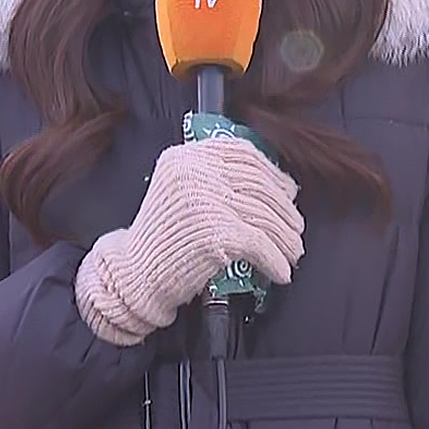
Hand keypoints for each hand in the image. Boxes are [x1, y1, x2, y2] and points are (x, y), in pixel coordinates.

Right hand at [74, 137, 303, 345]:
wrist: (133, 273)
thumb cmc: (161, 238)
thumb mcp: (181, 191)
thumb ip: (216, 178)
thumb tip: (279, 185)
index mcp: (187, 156)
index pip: (243, 154)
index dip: (272, 173)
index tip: (287, 191)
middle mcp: (196, 172)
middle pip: (259, 186)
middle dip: (284, 211)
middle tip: (295, 229)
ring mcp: (206, 200)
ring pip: (264, 217)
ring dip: (285, 240)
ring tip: (292, 253)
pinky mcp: (216, 232)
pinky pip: (260, 244)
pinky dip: (275, 260)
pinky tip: (281, 272)